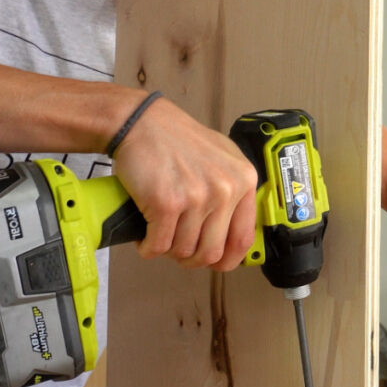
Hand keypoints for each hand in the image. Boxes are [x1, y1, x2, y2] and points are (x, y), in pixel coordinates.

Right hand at [110, 96, 256, 270]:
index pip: (243, 238)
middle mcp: (225, 189)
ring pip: (183, 251)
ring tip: (160, 233)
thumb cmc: (177, 139)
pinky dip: (148, 247)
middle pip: (211, 251)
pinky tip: (145, 236)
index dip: (227, 259)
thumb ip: (234, 190)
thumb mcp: (223, 158)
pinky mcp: (166, 203)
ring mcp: (197, 197)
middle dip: (191, 258)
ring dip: (167, 249)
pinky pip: (158, 245)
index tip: (217, 263)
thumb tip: (235, 232)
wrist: (142, 123)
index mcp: (243, 180)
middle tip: (178, 249)